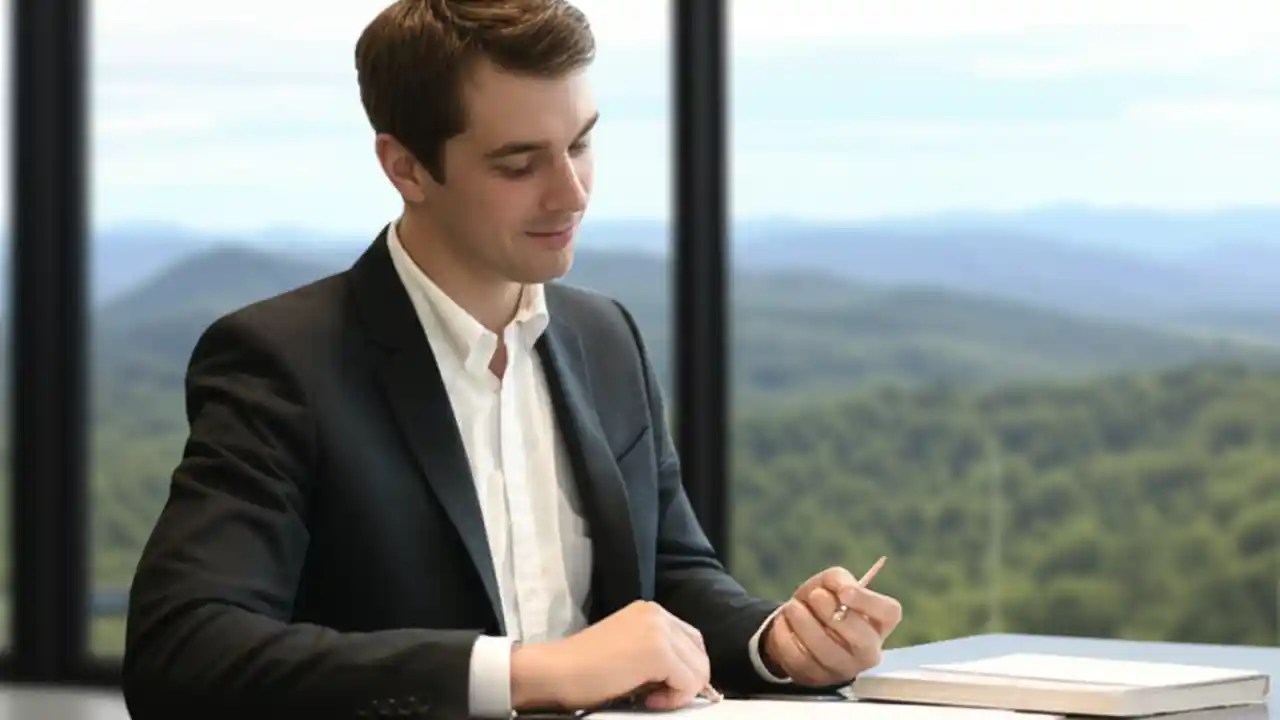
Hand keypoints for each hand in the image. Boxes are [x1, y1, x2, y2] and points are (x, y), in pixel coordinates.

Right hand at [511, 600, 711, 711]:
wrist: (555, 671)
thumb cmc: (582, 668)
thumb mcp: (628, 648)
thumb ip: (657, 651)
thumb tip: (686, 676)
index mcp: (650, 611)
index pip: (691, 641)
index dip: (682, 669)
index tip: (658, 686)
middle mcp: (658, 614)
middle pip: (699, 653)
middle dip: (686, 680)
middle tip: (656, 695)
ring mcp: (659, 631)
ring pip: (699, 669)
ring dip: (680, 691)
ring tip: (649, 698)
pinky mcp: (658, 652)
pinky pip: (690, 682)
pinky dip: (675, 698)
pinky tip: (648, 700)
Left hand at [762, 566, 902, 686]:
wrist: (795, 623)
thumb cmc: (822, 602)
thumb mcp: (829, 582)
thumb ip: (839, 579)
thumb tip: (844, 589)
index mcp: (879, 622)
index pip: (889, 613)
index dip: (868, 602)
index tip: (844, 593)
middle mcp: (868, 651)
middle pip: (862, 640)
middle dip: (834, 615)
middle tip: (815, 596)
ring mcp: (844, 669)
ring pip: (827, 652)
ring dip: (805, 624)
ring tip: (793, 607)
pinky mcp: (818, 678)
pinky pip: (801, 658)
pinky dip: (787, 636)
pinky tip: (785, 623)